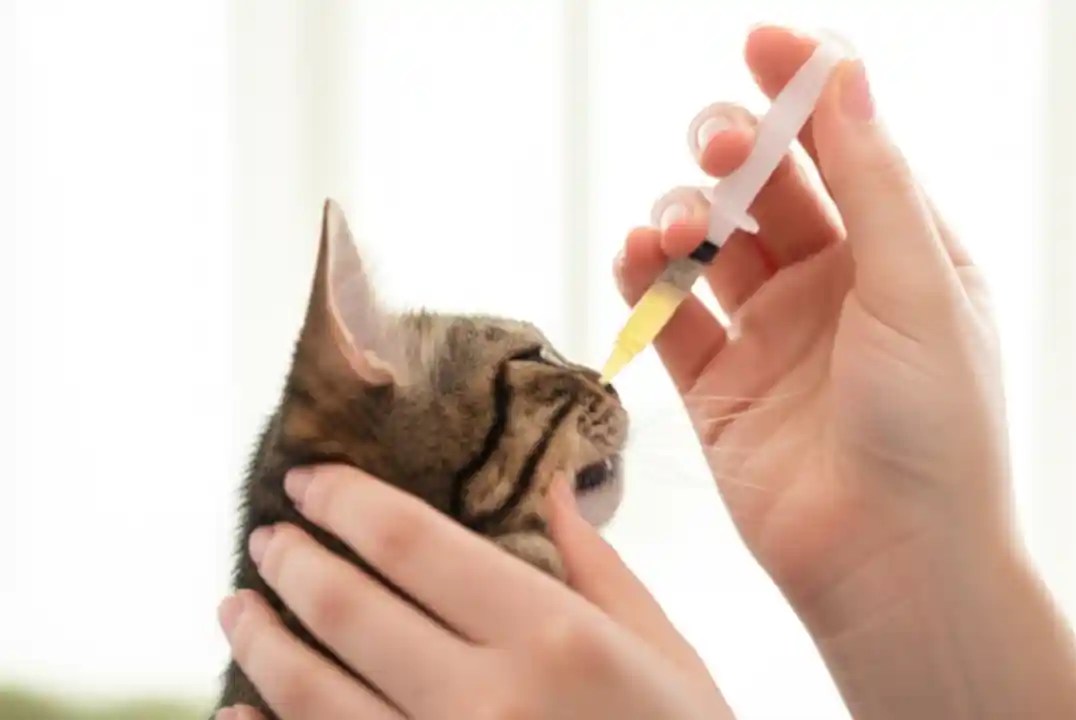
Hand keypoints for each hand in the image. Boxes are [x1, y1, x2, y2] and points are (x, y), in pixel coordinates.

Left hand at [215, 465, 730, 719]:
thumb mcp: (665, 654)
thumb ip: (596, 567)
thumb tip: (550, 484)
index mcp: (555, 639)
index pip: (415, 544)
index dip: (348, 503)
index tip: (311, 479)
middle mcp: (486, 703)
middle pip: (350, 611)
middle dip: (293, 563)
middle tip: (268, 538)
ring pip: (314, 697)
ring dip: (262, 644)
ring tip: (239, 608)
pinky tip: (238, 715)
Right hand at [615, 26, 1075, 717]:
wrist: (891, 565)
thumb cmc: (935, 431)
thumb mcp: (919, 289)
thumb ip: (873, 180)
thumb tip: (843, 70)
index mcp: (899, 251)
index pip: (844, 143)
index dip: (803, 86)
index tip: (762, 42)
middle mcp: (833, 284)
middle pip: (766, 181)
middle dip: (735, 147)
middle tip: (717, 143)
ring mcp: (770, 334)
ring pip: (710, 241)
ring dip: (684, 212)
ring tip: (678, 226)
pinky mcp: (716, 386)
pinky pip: (669, 313)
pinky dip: (647, 278)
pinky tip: (642, 258)